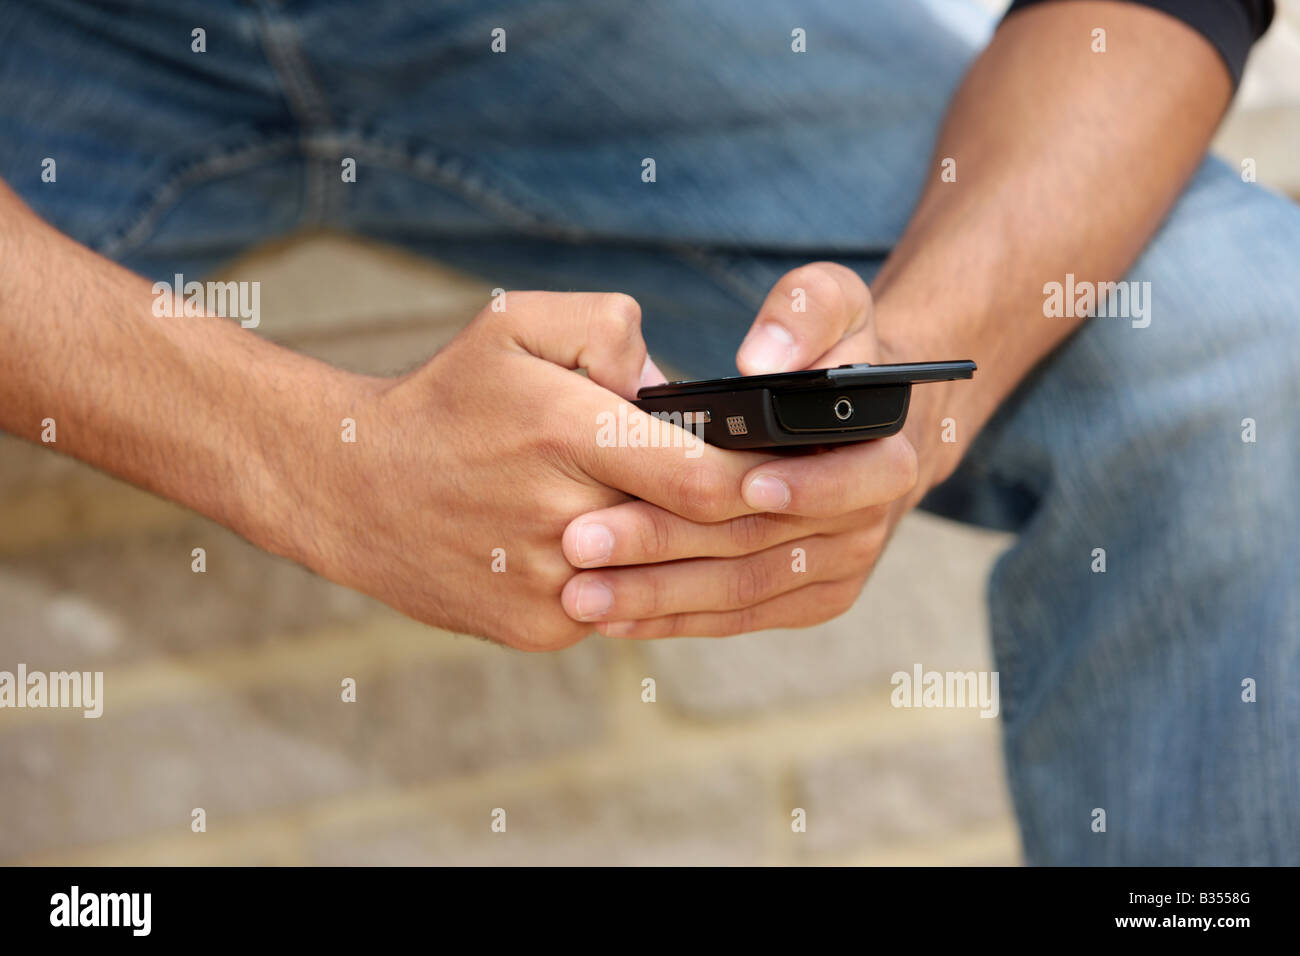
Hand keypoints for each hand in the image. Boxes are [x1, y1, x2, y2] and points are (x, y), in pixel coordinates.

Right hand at [277, 291, 785, 650]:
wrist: (353, 489)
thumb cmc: (445, 401)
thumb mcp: (517, 323)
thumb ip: (611, 330)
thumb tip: (677, 390)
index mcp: (565, 433)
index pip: (707, 478)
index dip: (759, 477)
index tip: (783, 465)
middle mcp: (563, 521)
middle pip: (698, 536)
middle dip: (737, 514)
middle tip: (767, 494)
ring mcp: (553, 588)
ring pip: (665, 576)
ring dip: (688, 551)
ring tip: (694, 516)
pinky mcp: (540, 629)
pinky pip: (623, 605)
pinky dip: (633, 577)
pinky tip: (625, 548)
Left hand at [558, 263, 927, 637]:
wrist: (854, 422)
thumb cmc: (832, 348)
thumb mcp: (832, 304)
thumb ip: (803, 314)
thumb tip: (763, 359)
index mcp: (884, 455)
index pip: (851, 482)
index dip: (798, 486)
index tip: (735, 484)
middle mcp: (866, 523)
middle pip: (763, 542)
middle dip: (668, 543)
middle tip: (585, 541)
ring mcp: (836, 570)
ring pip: (741, 590)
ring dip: (656, 595)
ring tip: (580, 592)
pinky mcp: (803, 600)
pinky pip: (736, 616)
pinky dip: (673, 617)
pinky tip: (614, 616)